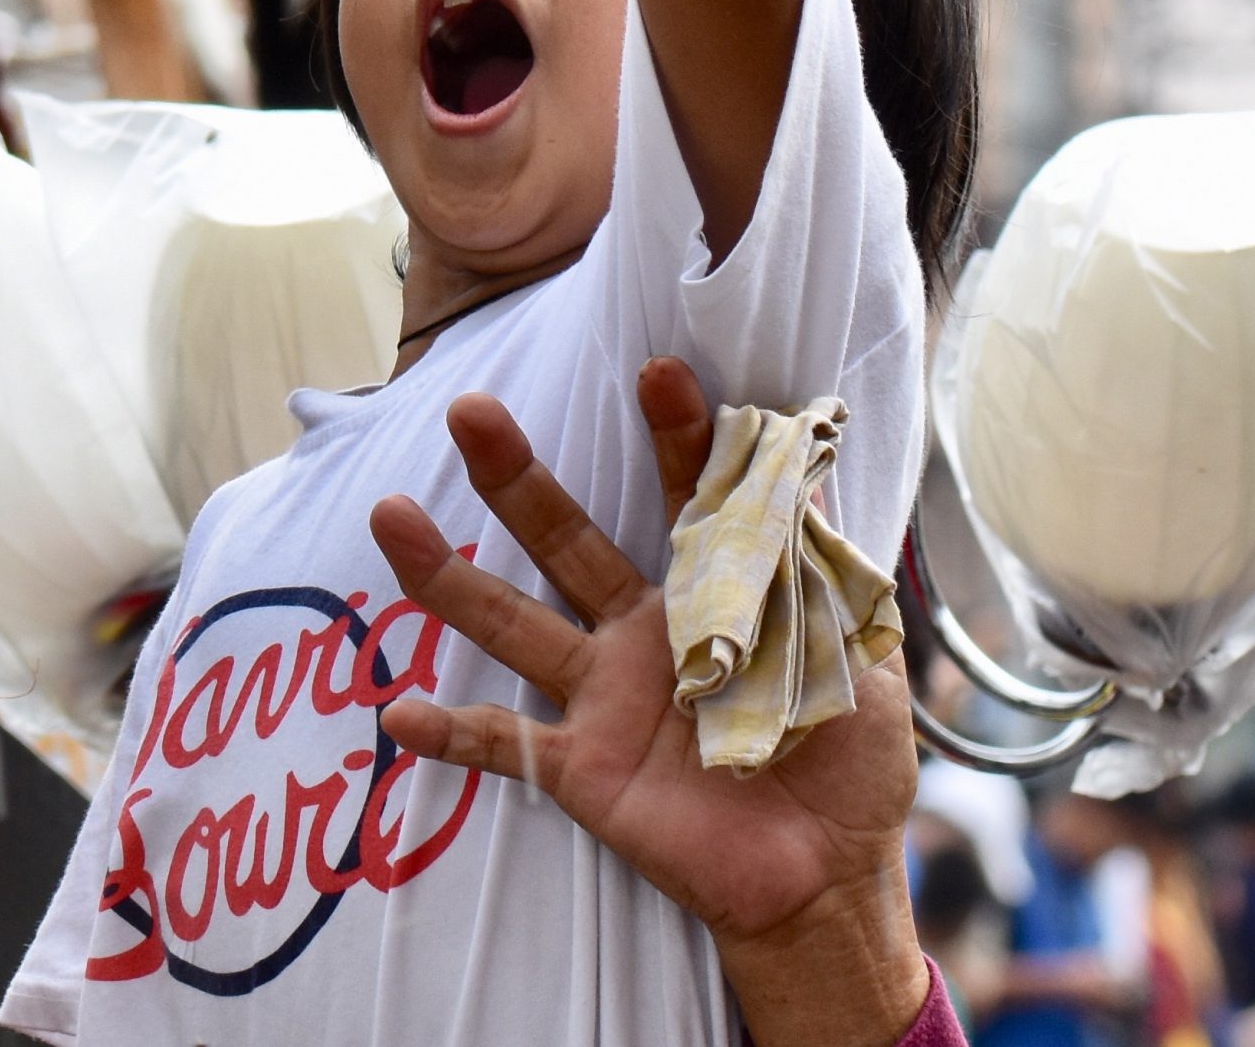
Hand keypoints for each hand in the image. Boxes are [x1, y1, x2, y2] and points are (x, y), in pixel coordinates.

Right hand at [366, 360, 927, 1046]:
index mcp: (709, 598)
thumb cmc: (851, 763)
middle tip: (469, 411)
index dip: (676, 440)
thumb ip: (826, 578)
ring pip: (512, 623)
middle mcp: (638, 632)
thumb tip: (807, 478)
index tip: (662, 373)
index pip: (687, 502)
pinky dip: (452, 734)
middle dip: (517, 477)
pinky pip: (506, 746)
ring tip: (391, 515)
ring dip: (449, 575)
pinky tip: (397, 712)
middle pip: (566, 539)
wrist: (829, 881)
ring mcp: (602, 698)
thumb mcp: (863, 659)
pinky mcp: (583, 769)